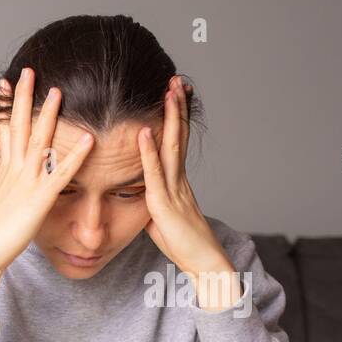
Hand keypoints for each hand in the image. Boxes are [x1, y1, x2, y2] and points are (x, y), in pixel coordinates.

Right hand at [0, 67, 95, 324]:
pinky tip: (88, 138)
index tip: (7, 84)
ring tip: (58, 91)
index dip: (6, 108)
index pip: (5, 132)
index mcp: (4, 174)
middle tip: (28, 71)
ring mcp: (25, 184)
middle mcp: (13, 173)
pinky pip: (61, 173)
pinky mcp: (38, 200)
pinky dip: (75, 155)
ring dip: (49, 116)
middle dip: (23, 98)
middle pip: (18, 127)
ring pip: (38, 142)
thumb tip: (7, 184)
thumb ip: (6, 190)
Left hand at [138, 77, 240, 310]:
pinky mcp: (164, 203)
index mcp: (176, 181)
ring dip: (169, 118)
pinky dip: (148, 151)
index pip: (175, 141)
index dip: (175, 117)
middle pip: (177, 135)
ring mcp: (173, 188)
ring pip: (171, 146)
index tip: (173, 94)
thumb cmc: (182, 243)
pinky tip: (144, 132)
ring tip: (168, 91)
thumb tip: (137, 193)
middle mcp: (178, 179)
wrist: (204, 262)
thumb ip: (150, 201)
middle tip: (175, 79)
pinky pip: (154, 173)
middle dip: (176, 107)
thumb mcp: (160, 218)